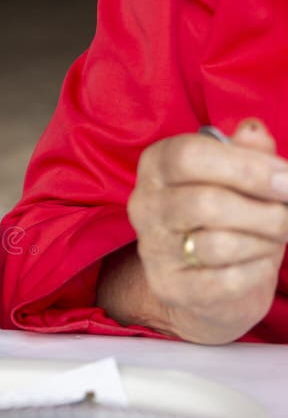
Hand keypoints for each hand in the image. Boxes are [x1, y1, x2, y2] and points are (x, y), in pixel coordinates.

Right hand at [127, 119, 287, 343]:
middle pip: (205, 203)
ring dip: (265, 242)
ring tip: (274, 239)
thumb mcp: (241, 179)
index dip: (246, 166)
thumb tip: (253, 131)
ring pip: (219, 244)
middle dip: (267, 211)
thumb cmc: (230, 217)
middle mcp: (144, 205)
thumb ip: (248, 153)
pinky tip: (258, 264)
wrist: (208, 282)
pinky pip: (225, 280)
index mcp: (156, 166)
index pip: (188, 156)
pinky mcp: (168, 287)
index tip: (287, 180)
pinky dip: (256, 271)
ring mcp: (152, 249)